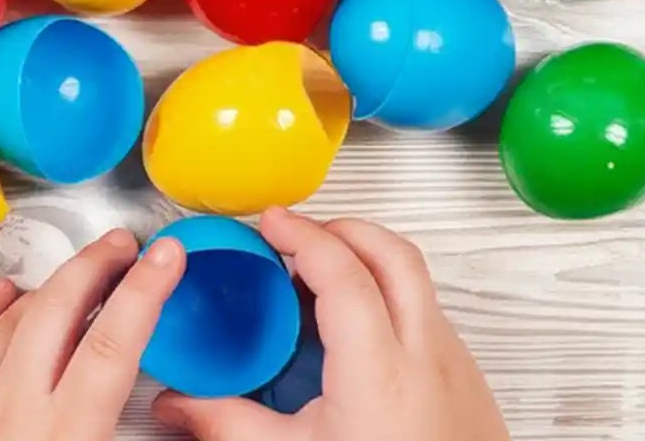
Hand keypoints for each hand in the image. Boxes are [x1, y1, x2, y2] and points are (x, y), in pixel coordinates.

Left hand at [0, 229, 185, 440]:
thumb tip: (176, 431)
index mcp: (66, 435)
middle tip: (125, 248)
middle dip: (98, 267)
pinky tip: (2, 295)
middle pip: (60, 312)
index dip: (144, 291)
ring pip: (11, 319)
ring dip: (51, 286)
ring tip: (80, 271)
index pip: (113, 343)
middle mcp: (13, 411)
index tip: (167, 257)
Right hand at [153, 207, 509, 440]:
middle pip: (393, 253)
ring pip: (415, 280)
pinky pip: (427, 313)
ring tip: (319, 282)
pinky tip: (357, 332)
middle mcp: (426, 355)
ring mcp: (454, 363)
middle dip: (341, 228)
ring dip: (368, 261)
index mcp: (378, 372)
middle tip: (298, 235)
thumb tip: (178, 403)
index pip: (343, 271)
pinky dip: (389, 297)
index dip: (303, 234)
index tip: (272, 224)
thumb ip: (228, 424)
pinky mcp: (466, 377)